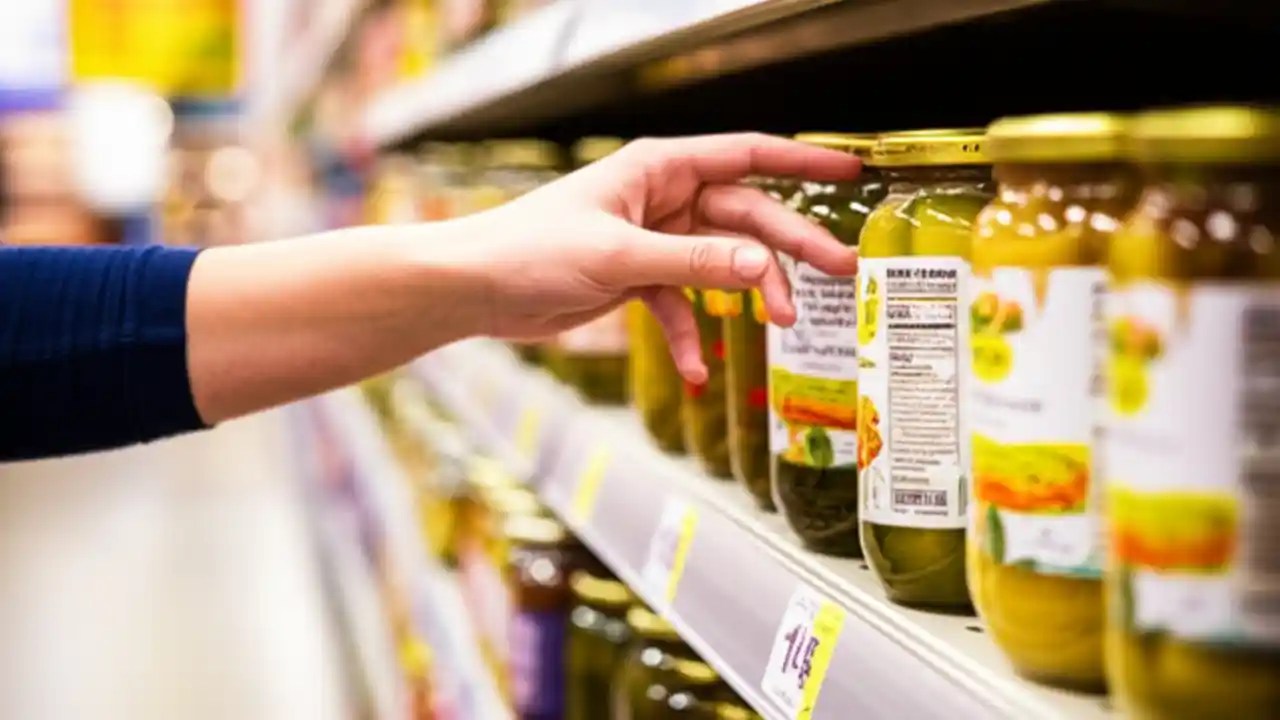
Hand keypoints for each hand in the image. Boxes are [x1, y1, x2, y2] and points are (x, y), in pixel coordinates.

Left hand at [462, 133, 860, 381]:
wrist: (475, 289)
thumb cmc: (529, 249)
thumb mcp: (619, 255)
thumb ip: (695, 263)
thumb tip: (762, 266)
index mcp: (658, 170)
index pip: (745, 157)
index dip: (801, 165)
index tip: (849, 174)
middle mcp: (661, 200)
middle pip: (745, 217)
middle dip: (791, 246)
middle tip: (839, 271)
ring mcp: (653, 241)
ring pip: (721, 264)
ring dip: (749, 295)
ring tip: (783, 324)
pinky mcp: (638, 279)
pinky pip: (682, 306)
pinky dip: (690, 336)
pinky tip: (695, 369)